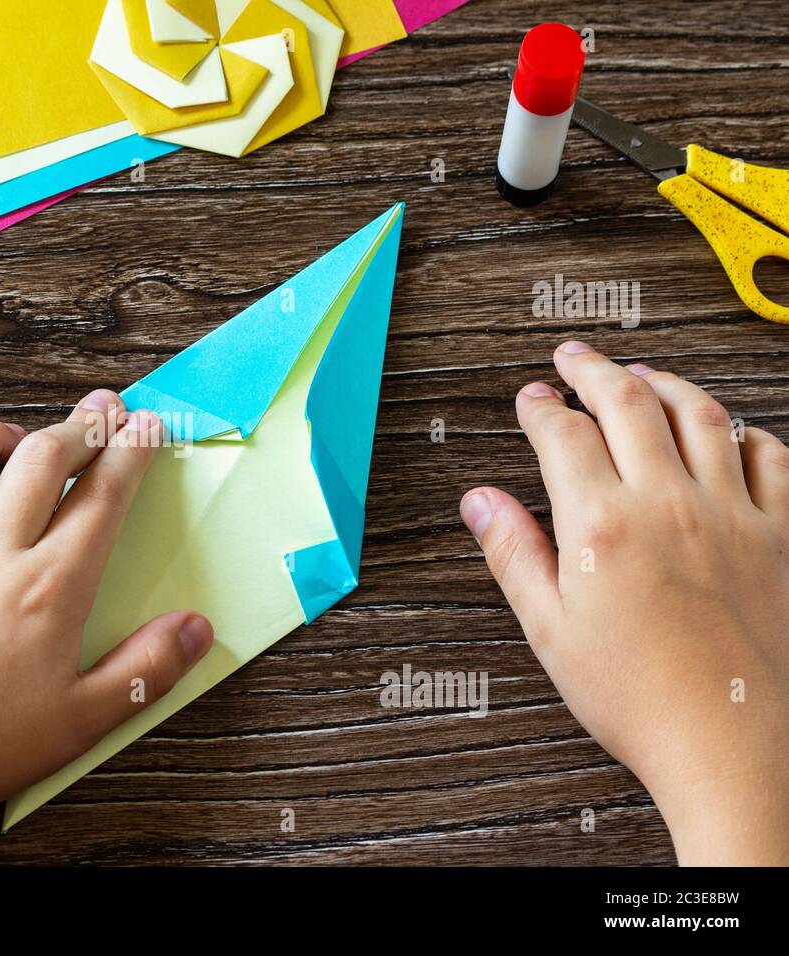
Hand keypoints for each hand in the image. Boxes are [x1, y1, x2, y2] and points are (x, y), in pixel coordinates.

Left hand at [0, 390, 212, 864]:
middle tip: (97, 411)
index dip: (130, 454)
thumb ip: (146, 669)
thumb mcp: (82, 722)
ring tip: (8, 432)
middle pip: (37, 466)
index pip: (101, 500)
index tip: (146, 425)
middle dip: (76, 428)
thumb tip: (195, 627)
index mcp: (46, 589)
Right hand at [460, 342, 788, 864]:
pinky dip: (748, 431)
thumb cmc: (640, 699)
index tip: (531, 397)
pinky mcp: (783, 534)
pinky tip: (731, 431)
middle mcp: (670, 504)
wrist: (734, 746)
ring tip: (645, 374)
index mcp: (604, 525)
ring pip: (702, 415)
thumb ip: (514, 554)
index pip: (563, 435)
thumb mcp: (550, 630)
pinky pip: (773, 457)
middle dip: (594, 369)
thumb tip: (481, 502)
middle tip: (575, 357)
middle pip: (629, 403)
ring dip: (666, 382)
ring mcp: (734, 514)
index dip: (540, 406)